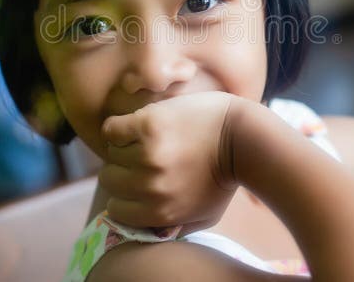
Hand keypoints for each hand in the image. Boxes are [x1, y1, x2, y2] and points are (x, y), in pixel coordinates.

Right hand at [98, 91, 240, 234]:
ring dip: (126, 147)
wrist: (242, 138)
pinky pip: (112, 130)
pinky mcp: (148, 124)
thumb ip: (173, 228)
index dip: (126, 194)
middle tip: (146, 158)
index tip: (139, 181)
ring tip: (150, 141)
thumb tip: (143, 229)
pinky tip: (140, 126)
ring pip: (112, 153)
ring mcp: (148, 154)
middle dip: (124, 170)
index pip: (115, 208)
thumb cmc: (225, 177)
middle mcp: (150, 187)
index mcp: (159, 212)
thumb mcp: (204, 217)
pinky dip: (121, 127)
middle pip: (110, 179)